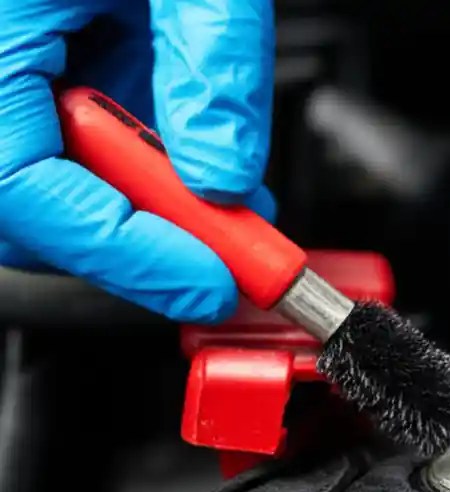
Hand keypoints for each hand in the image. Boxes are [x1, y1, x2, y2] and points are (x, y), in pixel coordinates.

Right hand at [0, 0, 274, 321]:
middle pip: (27, 210)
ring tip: (239, 221)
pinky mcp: (37, 78)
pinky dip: (145, 183)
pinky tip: (206, 179)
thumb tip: (223, 177)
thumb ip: (211, 66)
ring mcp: (9, 72)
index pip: (18, 184)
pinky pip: (70, 156)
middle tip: (238, 264)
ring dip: (150, 220)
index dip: (122, 250)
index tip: (212, 281)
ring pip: (50, 192)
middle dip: (139, 249)